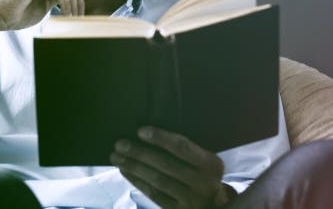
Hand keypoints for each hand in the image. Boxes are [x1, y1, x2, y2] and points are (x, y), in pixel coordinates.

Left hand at [110, 126, 234, 208]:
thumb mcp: (204, 160)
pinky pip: (153, 194)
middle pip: (165, 164)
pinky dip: (137, 181)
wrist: (215, 206)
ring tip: (116, 156)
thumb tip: (149, 132)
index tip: (140, 131)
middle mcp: (203, 183)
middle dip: (139, 153)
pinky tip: (125, 170)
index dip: (160, 138)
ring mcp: (190, 199)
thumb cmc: (203, 174)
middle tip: (120, 143)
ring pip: (157, 180)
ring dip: (133, 167)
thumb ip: (186, 149)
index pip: (182, 147)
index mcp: (210, 164)